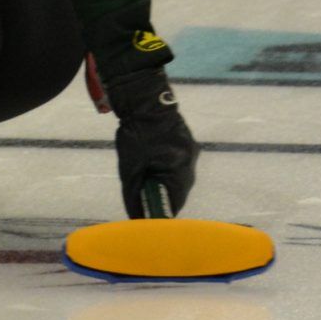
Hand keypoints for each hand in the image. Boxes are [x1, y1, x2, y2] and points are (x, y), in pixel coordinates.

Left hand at [103, 69, 197, 216]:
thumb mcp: (129, 167)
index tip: (148, 219)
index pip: (174, 204)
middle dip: (161, 197)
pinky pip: (178, 164)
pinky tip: (152, 164)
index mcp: (179, 171)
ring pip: (178, 177)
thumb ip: (133, 193)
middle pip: (178, 192)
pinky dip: (166, 169)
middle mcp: (190, 164)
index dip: (161, 213)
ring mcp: (191, 152)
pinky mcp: (187, 144)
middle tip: (142, 199)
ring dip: (163, 182)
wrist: (146, 100)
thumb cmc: (136, 134)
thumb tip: (135, 216)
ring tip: (144, 178)